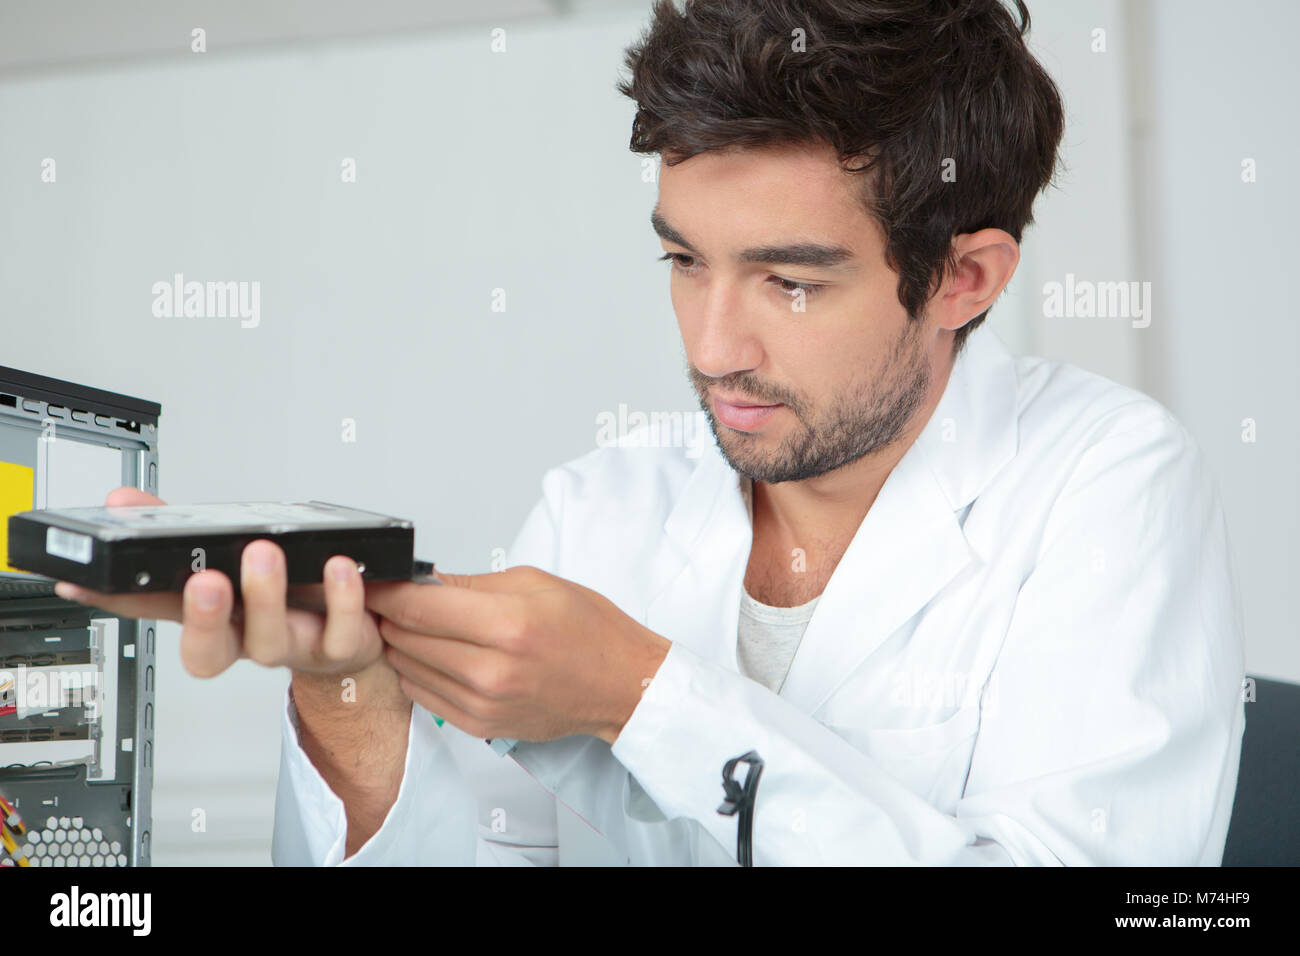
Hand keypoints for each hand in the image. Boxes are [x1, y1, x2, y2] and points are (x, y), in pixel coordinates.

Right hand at [52, 487, 384, 678]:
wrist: (348, 640)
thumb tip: (125, 501)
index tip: (80, 582)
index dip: (114, 601)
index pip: (151, 608)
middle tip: (205, 580)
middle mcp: (243, 634)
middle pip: (208, 650)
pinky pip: (338, 633)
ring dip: (266, 597)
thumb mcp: (228, 555)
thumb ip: (178, 526)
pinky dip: (340, 598)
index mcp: (210, 609)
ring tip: (266, 553)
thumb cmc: (286, 593)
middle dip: (202, 618)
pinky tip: (338, 566)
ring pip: (269, 640)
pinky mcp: (334, 646)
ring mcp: (288, 642)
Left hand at [364, 565, 671, 744]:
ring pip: (408, 668)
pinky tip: (433, 655)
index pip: (418, 607)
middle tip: (392, 599)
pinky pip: (423, 696)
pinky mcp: (480, 726)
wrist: (621, 684)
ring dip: (402, 644)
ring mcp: (483, 703)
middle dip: (391, 614)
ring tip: (416, 625)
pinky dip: (418, 672)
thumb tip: (422, 582)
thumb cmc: (590, 631)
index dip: (386, 591)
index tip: (375, 582)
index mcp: (508, 624)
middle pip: (406, 637)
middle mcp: (491, 669)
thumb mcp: (535, 583)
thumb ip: (471, 584)